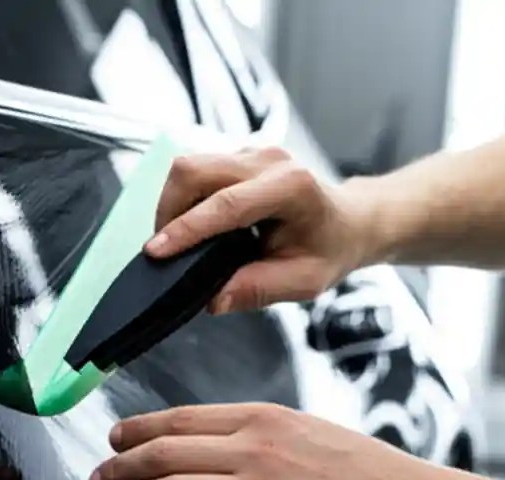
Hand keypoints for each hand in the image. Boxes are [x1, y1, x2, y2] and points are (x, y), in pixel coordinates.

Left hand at [88, 403, 442, 479]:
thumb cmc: (367, 473)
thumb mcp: (308, 429)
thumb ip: (257, 433)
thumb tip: (207, 444)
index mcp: (263, 419)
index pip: (179, 418)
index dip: (136, 431)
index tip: (115, 439)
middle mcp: (254, 451)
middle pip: (162, 454)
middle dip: (119, 467)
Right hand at [146, 146, 380, 313]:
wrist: (349, 220)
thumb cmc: (330, 249)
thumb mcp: (303, 281)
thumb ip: (258, 289)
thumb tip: (212, 299)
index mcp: (292, 188)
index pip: (226, 205)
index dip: (186, 228)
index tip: (156, 251)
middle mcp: (269, 161)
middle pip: (195, 170)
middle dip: (168, 210)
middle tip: (164, 251)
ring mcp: (252, 154)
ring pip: (189, 167)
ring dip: (173, 204)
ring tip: (179, 242)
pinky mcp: (239, 156)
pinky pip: (197, 171)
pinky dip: (185, 200)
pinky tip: (195, 227)